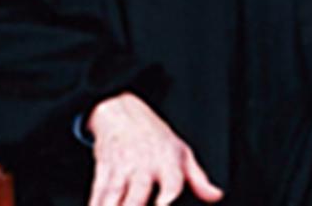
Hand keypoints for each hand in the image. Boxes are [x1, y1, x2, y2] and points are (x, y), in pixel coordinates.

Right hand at [86, 92, 222, 205]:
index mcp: (167, 162)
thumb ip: (199, 179)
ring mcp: (121, 169)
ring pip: (113, 197)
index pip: (171, 184)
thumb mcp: (183, 153)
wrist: (123, 114)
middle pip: (138, 196)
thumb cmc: (156, 138)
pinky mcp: (103, 171)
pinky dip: (95, 204)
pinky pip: (97, 194)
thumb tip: (216, 196)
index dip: (167, 200)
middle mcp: (144, 166)